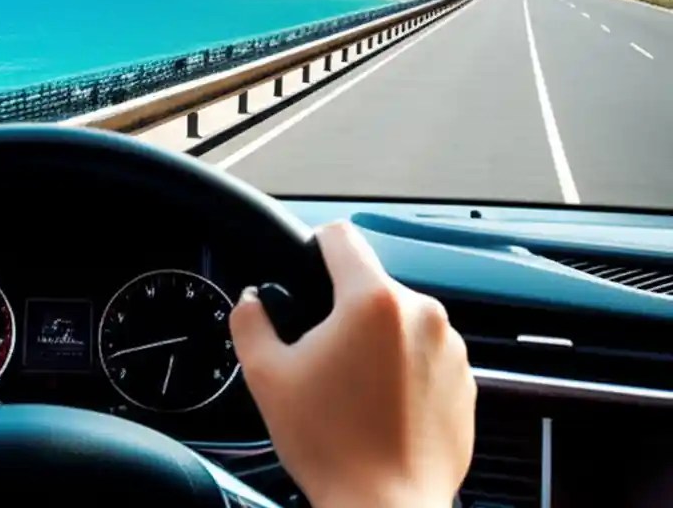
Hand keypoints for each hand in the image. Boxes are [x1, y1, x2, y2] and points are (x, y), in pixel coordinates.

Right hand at [230, 222, 474, 507]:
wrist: (384, 505)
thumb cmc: (330, 445)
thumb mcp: (266, 375)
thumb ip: (251, 320)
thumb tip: (252, 301)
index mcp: (372, 301)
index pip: (341, 236)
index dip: (314, 248)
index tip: (306, 271)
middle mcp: (422, 314)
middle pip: (370, 285)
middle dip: (344, 311)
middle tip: (322, 359)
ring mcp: (451, 348)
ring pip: (400, 321)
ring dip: (376, 342)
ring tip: (352, 389)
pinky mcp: (466, 380)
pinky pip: (426, 356)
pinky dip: (403, 371)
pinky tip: (380, 407)